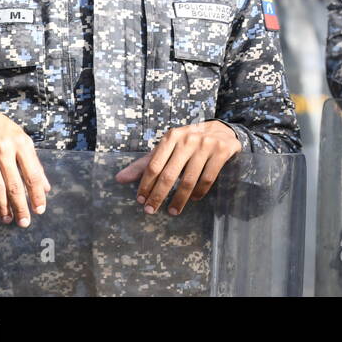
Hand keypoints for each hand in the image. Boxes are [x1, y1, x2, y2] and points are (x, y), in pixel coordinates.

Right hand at [0, 101, 49, 227]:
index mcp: (22, 144)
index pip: (33, 175)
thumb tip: (45, 187)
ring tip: (7, 218)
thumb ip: (32, 162)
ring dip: (3, 206)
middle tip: (24, 222)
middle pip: (15, 184)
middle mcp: (5, 149)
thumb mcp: (20, 138)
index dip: (37, 195)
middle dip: (21, 206)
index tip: (40, 210)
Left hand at [115, 121, 241, 214]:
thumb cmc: (188, 142)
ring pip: (189, 180)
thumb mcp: (167, 149)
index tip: (141, 200)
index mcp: (171, 137)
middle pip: (169, 174)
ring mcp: (206, 145)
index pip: (153, 165)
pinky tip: (194, 199)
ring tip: (173, 211)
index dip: (145, 185)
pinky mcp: (221, 151)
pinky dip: (199, 192)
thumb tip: (119, 179)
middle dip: (158, 196)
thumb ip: (145, 164)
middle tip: (151, 211)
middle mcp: (187, 139)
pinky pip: (207, 178)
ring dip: (179, 199)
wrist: (222, 130)